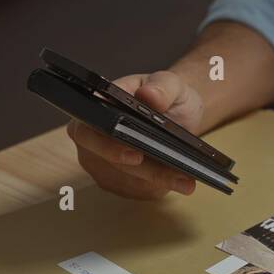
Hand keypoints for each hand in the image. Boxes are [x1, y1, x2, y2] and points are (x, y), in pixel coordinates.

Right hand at [67, 71, 204, 199]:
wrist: (178, 113)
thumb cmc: (166, 95)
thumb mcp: (170, 83)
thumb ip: (161, 86)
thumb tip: (149, 95)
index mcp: (95, 108)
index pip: (87, 132)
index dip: (107, 147)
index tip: (135, 155)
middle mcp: (92, 137)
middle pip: (108, 163)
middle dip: (142, 171)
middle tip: (172, 175)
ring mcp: (102, 162)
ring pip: (126, 180)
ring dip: (157, 182)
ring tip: (186, 180)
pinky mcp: (118, 181)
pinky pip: (137, 190)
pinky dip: (159, 187)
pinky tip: (179, 182)